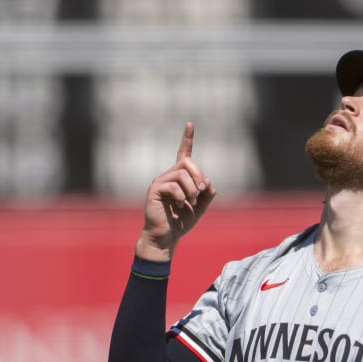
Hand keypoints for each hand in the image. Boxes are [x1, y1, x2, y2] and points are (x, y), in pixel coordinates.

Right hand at [135, 122, 215, 261]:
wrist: (166, 237)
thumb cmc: (181, 222)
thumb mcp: (200, 207)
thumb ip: (207, 193)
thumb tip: (207, 179)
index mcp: (179, 178)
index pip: (183, 154)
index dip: (187, 139)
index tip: (190, 123)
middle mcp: (168, 176)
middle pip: (187, 163)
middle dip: (198, 176)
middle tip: (201, 192)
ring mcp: (160, 182)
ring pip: (182, 174)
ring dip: (191, 189)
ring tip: (189, 202)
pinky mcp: (154, 190)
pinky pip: (173, 186)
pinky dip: (181, 197)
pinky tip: (177, 206)